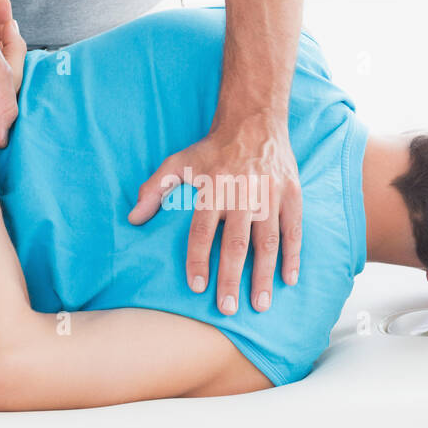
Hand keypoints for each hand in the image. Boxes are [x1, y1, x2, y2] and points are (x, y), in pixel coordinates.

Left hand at [129, 112, 301, 315]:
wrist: (254, 119)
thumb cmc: (213, 147)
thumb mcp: (179, 162)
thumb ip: (155, 190)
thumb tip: (133, 218)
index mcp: (213, 189)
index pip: (203, 231)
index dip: (198, 259)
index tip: (197, 286)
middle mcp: (242, 195)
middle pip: (236, 243)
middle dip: (231, 278)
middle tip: (227, 308)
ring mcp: (269, 196)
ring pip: (267, 242)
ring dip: (263, 275)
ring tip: (259, 304)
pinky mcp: (291, 194)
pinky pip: (293, 230)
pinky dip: (293, 255)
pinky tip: (288, 280)